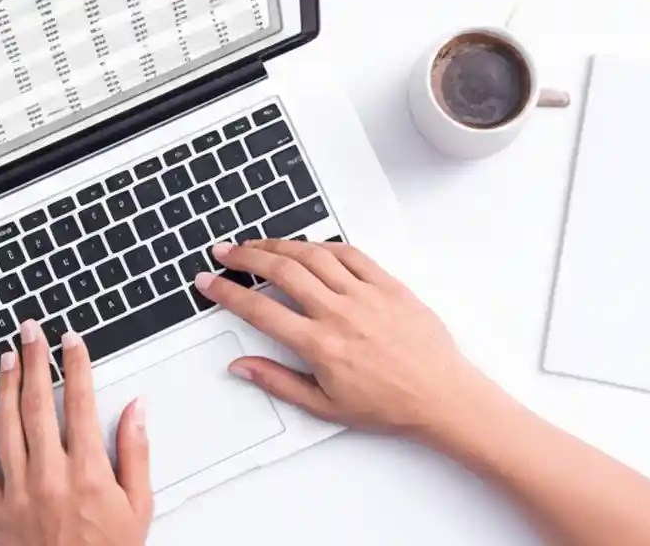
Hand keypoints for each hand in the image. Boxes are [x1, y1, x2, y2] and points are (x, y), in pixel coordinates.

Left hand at [0, 320, 151, 545]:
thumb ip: (136, 452)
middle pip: (37, 404)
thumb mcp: (139, 505)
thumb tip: (136, 409)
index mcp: (88, 473)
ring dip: (5, 386)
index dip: (75, 364)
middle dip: (34, 361)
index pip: (80, 402)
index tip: (71, 340)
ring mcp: (18, 492)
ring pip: (6, 426)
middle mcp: (49, 476)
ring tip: (7, 359)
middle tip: (30, 333)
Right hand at [195, 239, 491, 447]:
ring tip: (258, 244)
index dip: (227, 293)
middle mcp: (340, 314)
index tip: (208, 282)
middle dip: (246, 257)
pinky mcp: (388, 285)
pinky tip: (308, 246)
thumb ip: (278, 382)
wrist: (441, 396)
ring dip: (280, 245)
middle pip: (282, 271)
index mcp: (320, 346)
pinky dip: (323, 245)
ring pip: (313, 255)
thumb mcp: (325, 406)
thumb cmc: (388, 405)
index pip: (260, 310)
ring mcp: (365, 295)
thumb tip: (241, 367)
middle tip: (226, 252)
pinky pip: (350, 254)